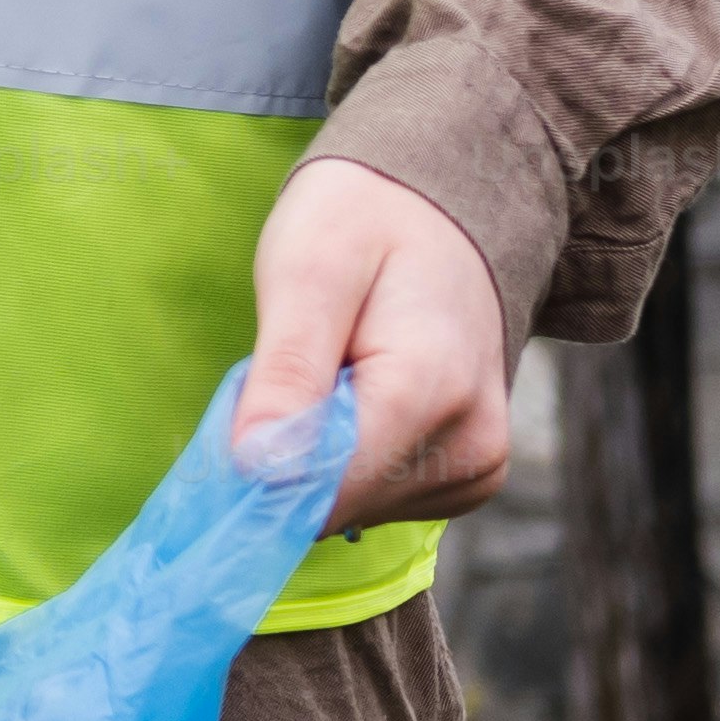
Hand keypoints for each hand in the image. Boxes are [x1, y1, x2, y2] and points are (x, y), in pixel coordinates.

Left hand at [237, 153, 513, 535]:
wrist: (442, 211)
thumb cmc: (365, 223)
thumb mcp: (308, 270)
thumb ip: (288, 371)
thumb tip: (255, 468)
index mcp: (431, 389)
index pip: (323, 488)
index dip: (261, 468)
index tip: (239, 412)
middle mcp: (472, 443)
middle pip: (337, 503)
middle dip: (292, 452)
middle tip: (295, 365)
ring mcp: (480, 465)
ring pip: (354, 509)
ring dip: (320, 454)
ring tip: (332, 369)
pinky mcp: (471, 475)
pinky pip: (382, 499)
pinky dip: (350, 460)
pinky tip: (356, 396)